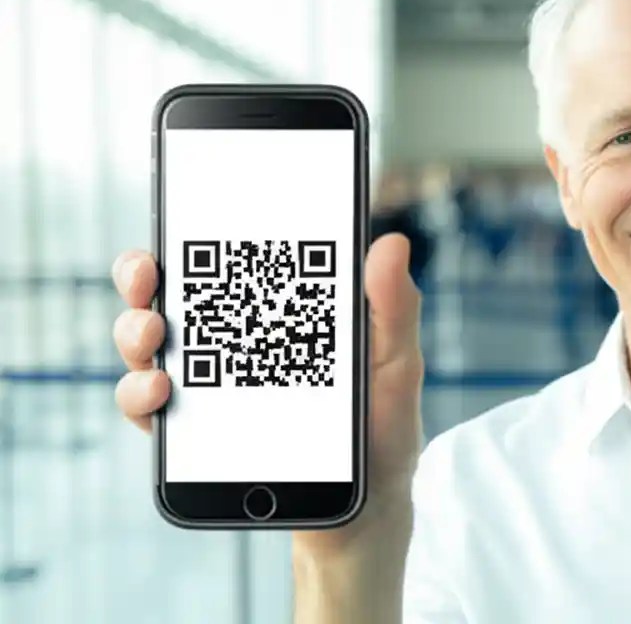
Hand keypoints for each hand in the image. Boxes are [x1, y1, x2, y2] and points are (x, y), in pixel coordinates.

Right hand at [112, 234, 425, 550]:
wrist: (368, 507)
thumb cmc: (383, 424)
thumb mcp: (397, 364)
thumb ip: (393, 308)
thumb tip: (392, 243)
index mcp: (279, 314)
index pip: (227, 263)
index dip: (194, 237)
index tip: (182, 224)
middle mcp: (235, 344)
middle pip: (170, 296)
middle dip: (142, 277)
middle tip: (148, 277)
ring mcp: (209, 388)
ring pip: (146, 346)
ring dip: (133, 333)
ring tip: (152, 338)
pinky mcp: (195, 436)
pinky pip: (148, 410)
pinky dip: (138, 396)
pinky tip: (157, 392)